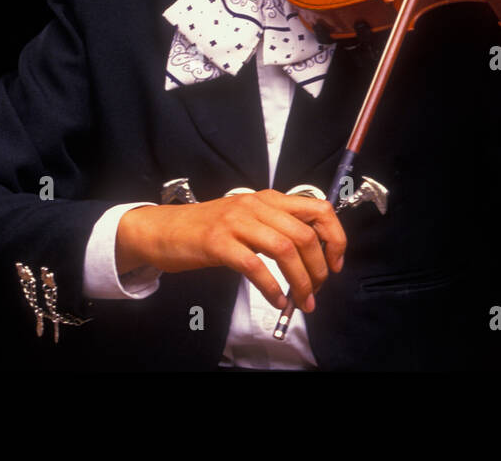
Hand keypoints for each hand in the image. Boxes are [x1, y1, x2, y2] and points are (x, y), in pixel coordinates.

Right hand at [114, 190, 346, 313]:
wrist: (164, 230)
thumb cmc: (209, 229)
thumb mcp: (249, 220)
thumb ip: (277, 229)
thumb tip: (312, 257)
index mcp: (269, 198)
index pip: (318, 209)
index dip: (335, 237)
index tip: (336, 263)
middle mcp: (256, 205)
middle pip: (305, 235)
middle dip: (318, 269)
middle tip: (317, 291)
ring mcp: (236, 222)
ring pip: (285, 249)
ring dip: (300, 281)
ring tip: (302, 302)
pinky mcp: (217, 242)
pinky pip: (255, 266)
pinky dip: (272, 287)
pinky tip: (277, 300)